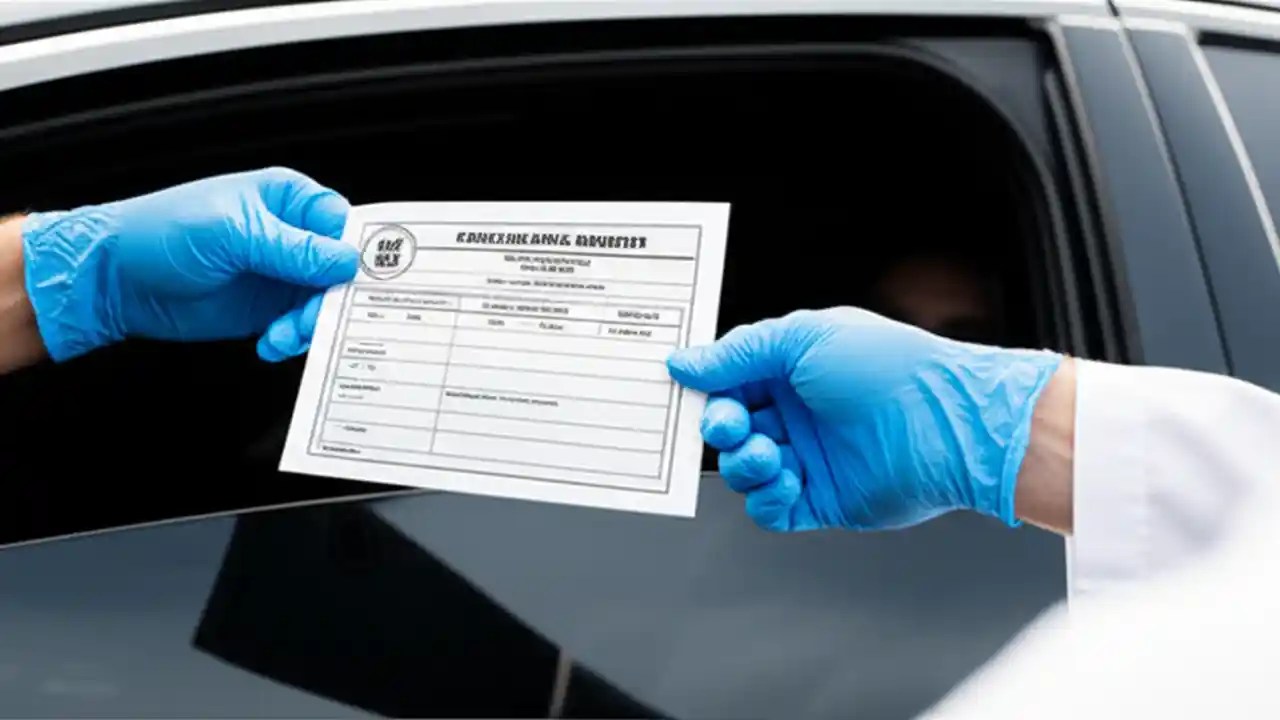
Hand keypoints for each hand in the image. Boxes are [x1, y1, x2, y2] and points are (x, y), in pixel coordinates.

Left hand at [21, 167, 357, 361]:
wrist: (115, 277)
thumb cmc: (163, 231)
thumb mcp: (235, 233)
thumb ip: (295, 250)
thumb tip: (346, 261)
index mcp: (289, 200)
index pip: (345, 224)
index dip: (359, 253)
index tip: (361, 281)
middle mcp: (292, 236)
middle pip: (341, 271)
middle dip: (334, 299)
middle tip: (314, 317)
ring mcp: (281, 275)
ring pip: (324, 304)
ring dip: (311, 325)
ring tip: (284, 334)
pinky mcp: (267, 309)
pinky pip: (299, 328)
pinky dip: (292, 340)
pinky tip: (270, 342)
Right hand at [666, 307, 1063, 531]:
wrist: (948, 425)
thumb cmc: (888, 369)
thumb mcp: (804, 339)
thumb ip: (738, 352)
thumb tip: (684, 362)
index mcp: (793, 369)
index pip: (730, 381)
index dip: (708, 390)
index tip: (689, 393)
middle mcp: (800, 413)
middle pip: (731, 428)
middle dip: (723, 428)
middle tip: (732, 426)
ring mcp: (810, 458)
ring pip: (745, 471)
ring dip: (744, 464)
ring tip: (770, 454)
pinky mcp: (823, 500)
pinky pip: (772, 509)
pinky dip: (767, 499)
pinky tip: (788, 480)